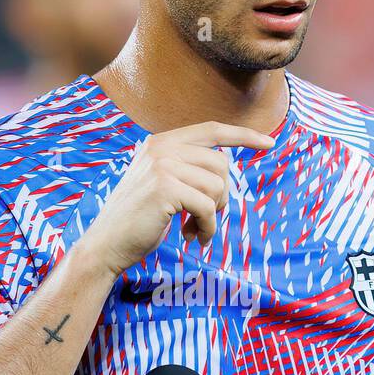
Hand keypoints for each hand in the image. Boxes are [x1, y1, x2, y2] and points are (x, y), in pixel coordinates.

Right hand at [83, 120, 275, 277]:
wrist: (106, 244)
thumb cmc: (137, 220)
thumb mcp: (160, 184)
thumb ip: (185, 169)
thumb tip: (223, 170)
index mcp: (160, 142)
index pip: (212, 130)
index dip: (243, 135)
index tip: (268, 143)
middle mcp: (161, 148)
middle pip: (221, 164)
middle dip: (221, 195)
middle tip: (205, 217)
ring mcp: (162, 166)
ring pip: (217, 186)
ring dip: (213, 215)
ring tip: (195, 230)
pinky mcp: (166, 188)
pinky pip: (208, 207)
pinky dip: (208, 228)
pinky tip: (193, 238)